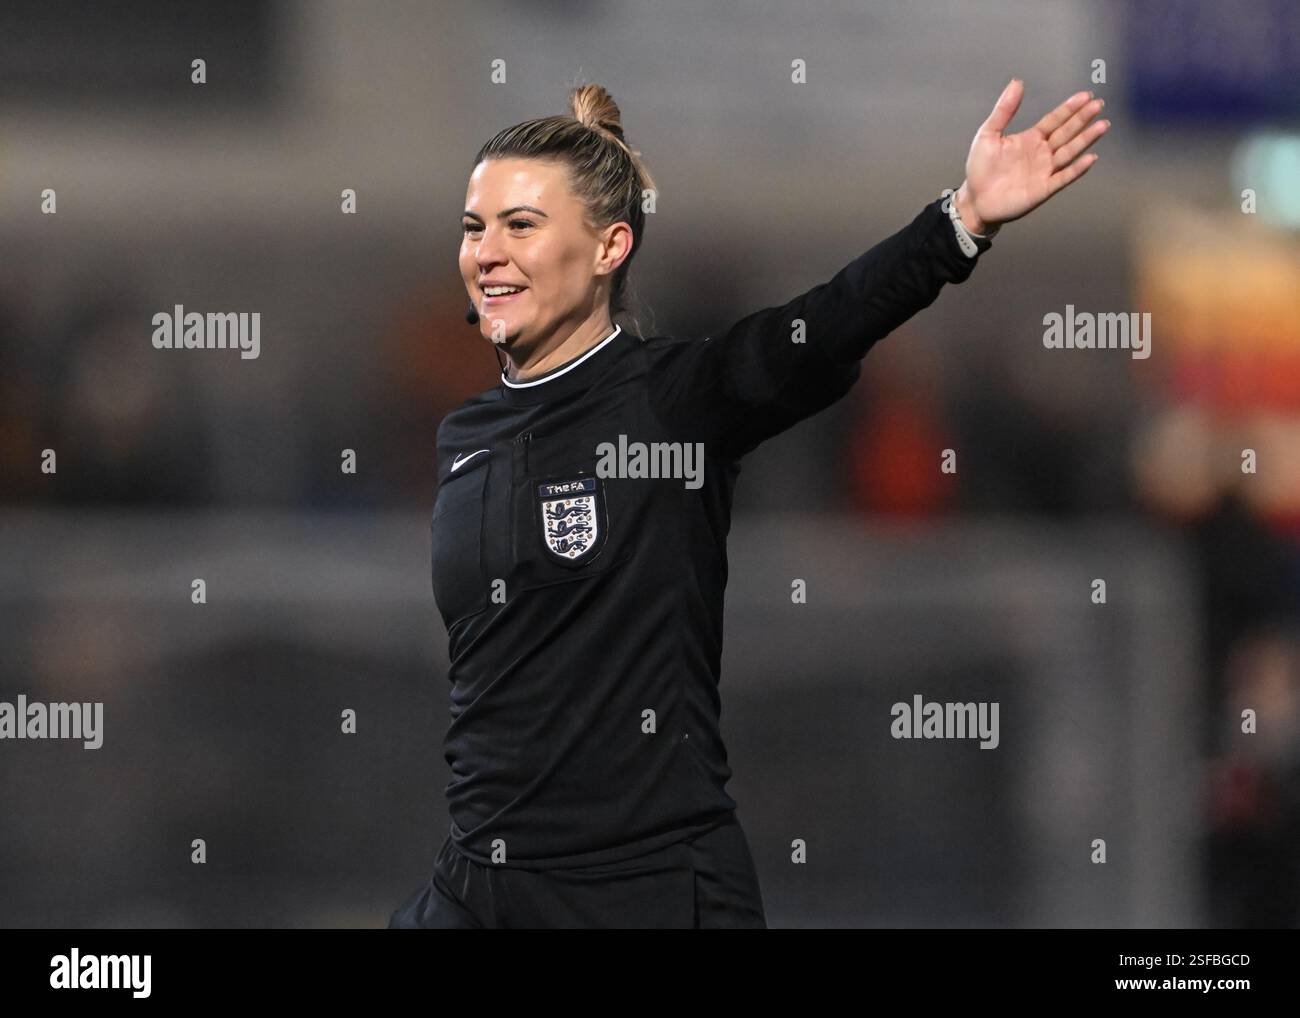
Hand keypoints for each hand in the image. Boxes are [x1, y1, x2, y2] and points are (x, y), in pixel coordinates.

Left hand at [953, 79, 1108, 234]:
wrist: (975, 200)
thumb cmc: (980, 169)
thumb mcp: (988, 134)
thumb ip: (1004, 110)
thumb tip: (1017, 82)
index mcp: (1031, 139)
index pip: (1055, 120)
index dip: (1070, 108)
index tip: (1086, 95)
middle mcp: (1042, 153)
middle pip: (1067, 132)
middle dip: (1083, 119)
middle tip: (1099, 105)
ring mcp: (1045, 171)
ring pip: (1070, 152)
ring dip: (1086, 139)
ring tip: (1102, 125)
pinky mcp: (1044, 189)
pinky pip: (1064, 177)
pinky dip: (1077, 169)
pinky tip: (1091, 158)